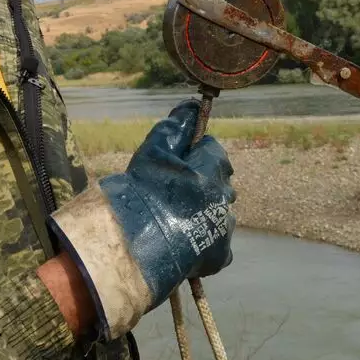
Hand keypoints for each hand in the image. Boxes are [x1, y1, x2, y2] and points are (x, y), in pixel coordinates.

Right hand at [48, 99, 235, 340]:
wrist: (135, 243)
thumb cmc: (143, 191)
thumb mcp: (154, 150)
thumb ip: (175, 126)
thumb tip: (192, 105)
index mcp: (212, 169)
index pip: (213, 150)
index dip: (194, 153)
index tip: (176, 161)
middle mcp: (224, 196)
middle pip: (218, 180)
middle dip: (201, 180)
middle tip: (173, 190)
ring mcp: (223, 226)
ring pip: (218, 210)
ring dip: (204, 210)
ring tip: (176, 218)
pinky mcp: (219, 254)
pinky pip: (217, 241)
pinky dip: (205, 239)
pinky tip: (184, 239)